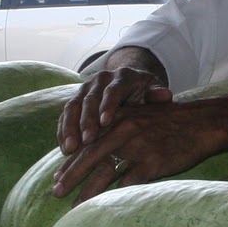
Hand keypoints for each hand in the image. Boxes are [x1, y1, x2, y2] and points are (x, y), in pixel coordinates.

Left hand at [53, 97, 227, 204]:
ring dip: (87, 192)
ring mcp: (138, 147)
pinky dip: (115, 197)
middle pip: (89, 156)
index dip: (71, 161)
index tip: (57, 176)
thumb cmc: (170, 122)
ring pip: (105, 172)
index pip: (87, 141)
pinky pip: (129, 183)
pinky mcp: (152, 162)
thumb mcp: (140, 117)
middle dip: (70, 176)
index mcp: (118, 120)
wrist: (202, 123)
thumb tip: (95, 150)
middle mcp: (124, 131)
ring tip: (75, 207)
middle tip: (55, 192)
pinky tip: (105, 209)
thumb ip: (117, 130)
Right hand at [57, 48, 171, 155]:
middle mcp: (100, 81)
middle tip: (86, 141)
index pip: (113, 90)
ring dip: (69, 128)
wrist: (130, 83)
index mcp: (121, 77)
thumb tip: (164, 95)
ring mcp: (85, 90)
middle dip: (86, 121)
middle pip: (89, 99)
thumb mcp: (154, 90)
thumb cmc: (145, 92)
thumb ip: (157, 94)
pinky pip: (64, 116)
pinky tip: (64, 149)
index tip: (105, 123)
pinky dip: (63, 132)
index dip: (108, 105)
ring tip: (69, 149)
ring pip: (72, 107)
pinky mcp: (75, 101)